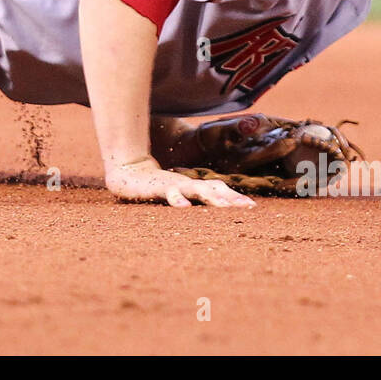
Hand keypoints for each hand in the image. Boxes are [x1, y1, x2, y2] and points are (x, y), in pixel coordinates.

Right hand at [104, 157, 255, 208]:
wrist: (127, 171)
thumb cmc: (155, 185)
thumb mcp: (178, 193)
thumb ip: (194, 198)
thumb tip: (215, 208)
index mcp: (193, 186)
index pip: (219, 189)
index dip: (235, 197)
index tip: (253, 207)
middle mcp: (187, 184)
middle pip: (214, 189)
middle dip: (231, 198)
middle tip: (248, 207)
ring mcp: (173, 185)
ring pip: (196, 190)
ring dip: (211, 198)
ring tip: (225, 207)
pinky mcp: (157, 188)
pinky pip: (169, 194)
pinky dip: (178, 200)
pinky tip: (185, 208)